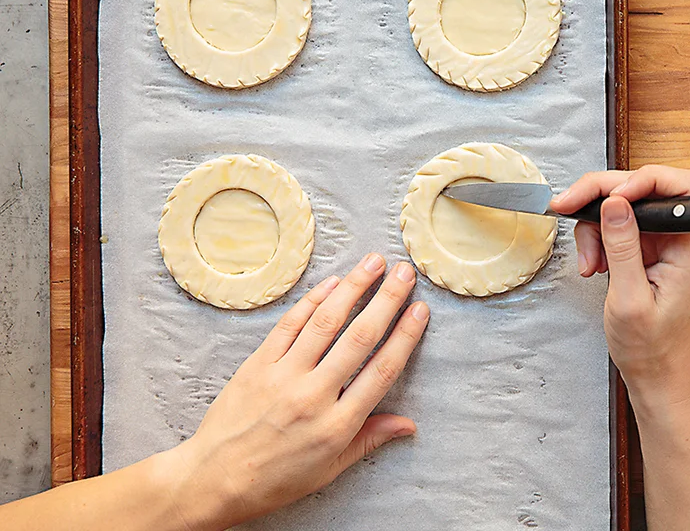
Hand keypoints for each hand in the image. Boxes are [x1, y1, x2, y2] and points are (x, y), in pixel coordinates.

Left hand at [163, 253, 429, 528]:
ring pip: (325, 322)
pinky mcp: (258, 365)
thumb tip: (408, 425)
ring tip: (373, 263)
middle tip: (404, 273)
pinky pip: (289, 325)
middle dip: (386, 300)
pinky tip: (331, 283)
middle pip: (359, 338)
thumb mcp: (330, 469)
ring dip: (353, 288)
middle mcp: (314, 395)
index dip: (405, 336)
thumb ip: (369, 440)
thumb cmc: (274, 480)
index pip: (382, 370)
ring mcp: (284, 376)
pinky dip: (312, 301)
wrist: (214, 481)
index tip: (420, 310)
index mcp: (338, 425)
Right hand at [550, 166, 689, 403]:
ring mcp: (670, 242)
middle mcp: (686, 237)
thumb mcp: (629, 299)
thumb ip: (622, 247)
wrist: (658, 376)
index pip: (681, 185)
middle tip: (567, 206)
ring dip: (598, 224)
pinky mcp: (654, 249)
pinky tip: (594, 263)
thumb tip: (614, 202)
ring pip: (628, 205)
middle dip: (604, 196)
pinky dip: (601, 238)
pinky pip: (623, 225)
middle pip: (647, 187)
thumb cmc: (652, 349)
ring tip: (588, 261)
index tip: (608, 198)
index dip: (643, 180)